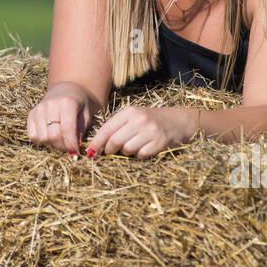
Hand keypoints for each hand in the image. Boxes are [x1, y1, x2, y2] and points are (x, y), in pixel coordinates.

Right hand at [27, 86, 91, 153]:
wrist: (66, 91)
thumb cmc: (79, 106)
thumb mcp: (85, 116)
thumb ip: (80, 131)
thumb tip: (73, 149)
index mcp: (67, 102)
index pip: (67, 129)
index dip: (71, 144)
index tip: (76, 150)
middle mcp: (50, 104)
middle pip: (53, 135)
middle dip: (63, 146)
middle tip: (69, 147)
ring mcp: (38, 109)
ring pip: (42, 138)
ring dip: (52, 144)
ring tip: (60, 139)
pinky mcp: (31, 114)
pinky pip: (32, 136)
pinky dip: (41, 141)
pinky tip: (50, 136)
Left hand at [86, 106, 200, 158]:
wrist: (177, 121)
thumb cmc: (149, 120)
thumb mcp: (133, 116)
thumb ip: (116, 126)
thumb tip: (97, 144)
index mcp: (130, 111)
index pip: (107, 129)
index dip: (96, 142)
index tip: (89, 152)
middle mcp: (140, 119)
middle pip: (115, 141)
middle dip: (109, 150)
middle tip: (109, 152)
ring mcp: (151, 131)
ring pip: (127, 149)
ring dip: (126, 152)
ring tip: (131, 146)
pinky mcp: (160, 142)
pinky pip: (141, 154)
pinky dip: (139, 155)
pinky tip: (143, 148)